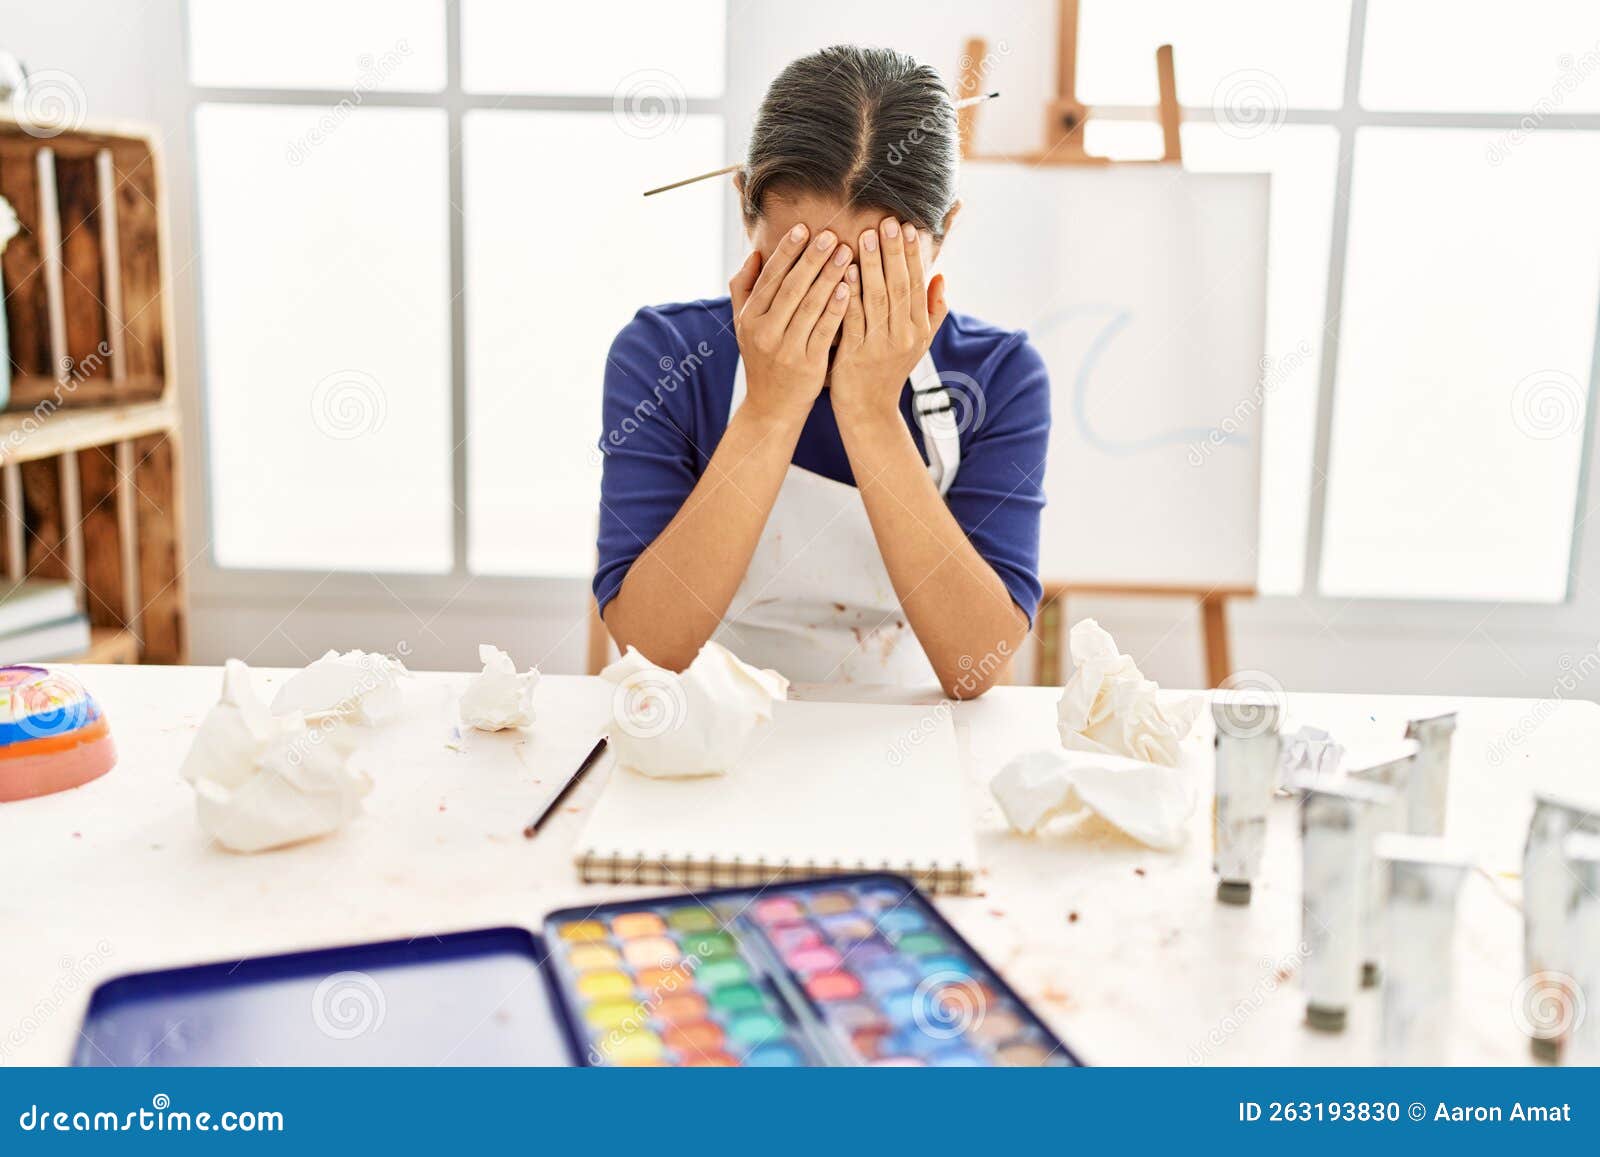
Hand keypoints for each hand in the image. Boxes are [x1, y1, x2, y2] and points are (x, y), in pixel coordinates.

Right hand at [728, 223, 852, 426]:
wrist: (772, 407)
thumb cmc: (763, 359)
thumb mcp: (744, 326)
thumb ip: (745, 289)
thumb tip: (755, 254)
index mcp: (749, 318)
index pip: (770, 278)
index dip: (787, 252)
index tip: (804, 228)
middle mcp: (764, 332)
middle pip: (790, 288)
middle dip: (811, 259)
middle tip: (830, 234)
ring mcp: (786, 350)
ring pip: (809, 306)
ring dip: (828, 276)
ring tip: (846, 252)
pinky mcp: (807, 365)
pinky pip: (824, 330)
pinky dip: (836, 307)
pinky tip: (849, 286)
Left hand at [829, 216, 948, 425]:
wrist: (868, 411)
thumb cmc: (889, 370)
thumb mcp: (918, 343)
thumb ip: (933, 310)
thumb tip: (940, 276)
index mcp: (919, 330)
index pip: (917, 285)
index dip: (913, 255)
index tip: (907, 227)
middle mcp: (904, 337)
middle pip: (899, 287)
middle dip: (893, 253)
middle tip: (886, 222)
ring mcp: (880, 347)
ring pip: (877, 299)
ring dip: (870, 266)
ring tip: (864, 237)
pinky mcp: (855, 355)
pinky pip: (852, 319)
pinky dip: (849, 294)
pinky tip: (843, 271)